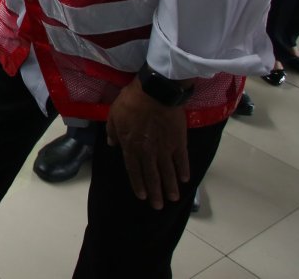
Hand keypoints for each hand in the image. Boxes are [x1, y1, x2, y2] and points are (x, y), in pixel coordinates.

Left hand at [105, 78, 190, 209]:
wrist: (155, 91)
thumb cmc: (131, 101)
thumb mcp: (113, 115)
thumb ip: (112, 131)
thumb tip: (112, 144)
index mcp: (131, 146)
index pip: (134, 170)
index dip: (138, 183)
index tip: (141, 196)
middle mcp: (148, 151)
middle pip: (152, 176)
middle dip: (155, 192)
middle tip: (158, 206)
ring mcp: (165, 148)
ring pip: (168, 172)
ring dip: (170, 186)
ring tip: (173, 198)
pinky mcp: (179, 141)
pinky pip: (182, 159)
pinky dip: (184, 170)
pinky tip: (185, 179)